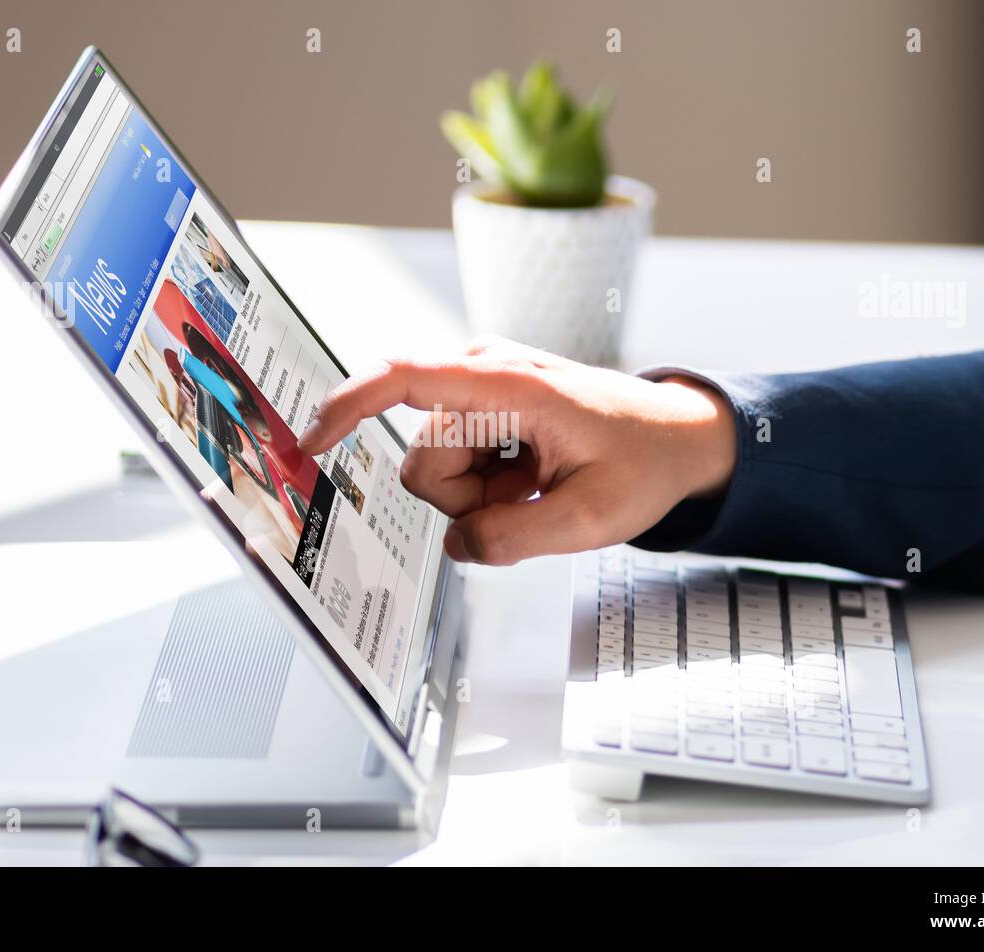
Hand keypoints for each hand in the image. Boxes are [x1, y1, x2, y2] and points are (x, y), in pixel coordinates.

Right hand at [297, 337, 736, 564]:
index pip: (407, 380)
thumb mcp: (591, 518)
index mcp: (509, 385)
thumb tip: (455, 545)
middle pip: (424, 463)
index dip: (348, 408)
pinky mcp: (482, 407)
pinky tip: (528, 478)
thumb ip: (514, 538)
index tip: (309, 441)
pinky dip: (487, 486)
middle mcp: (484, 373)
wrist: (674, 438)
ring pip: (435, 471)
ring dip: (479, 497)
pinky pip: (455, 464)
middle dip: (464, 502)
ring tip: (534, 487)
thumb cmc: (642, 463)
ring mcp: (482, 388)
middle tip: (528, 501)